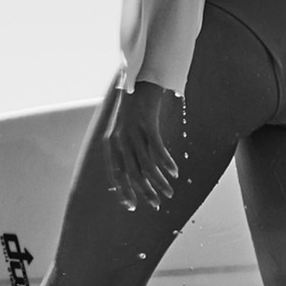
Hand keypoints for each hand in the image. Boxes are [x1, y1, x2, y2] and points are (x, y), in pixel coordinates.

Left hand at [104, 78, 179, 210]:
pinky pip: (157, 150)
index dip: (123, 191)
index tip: (132, 206)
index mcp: (111, 143)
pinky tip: (175, 172)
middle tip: (157, 205)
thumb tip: (135, 167)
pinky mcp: (146, 124)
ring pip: (146, 166)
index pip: (115, 174)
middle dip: (145, 192)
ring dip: (159, 182)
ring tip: (169, 193)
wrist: (140, 78)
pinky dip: (167, 164)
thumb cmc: (134, 106)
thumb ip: (126, 146)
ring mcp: (132, 132)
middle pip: (132, 174)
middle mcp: (119, 140)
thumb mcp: (125, 128)